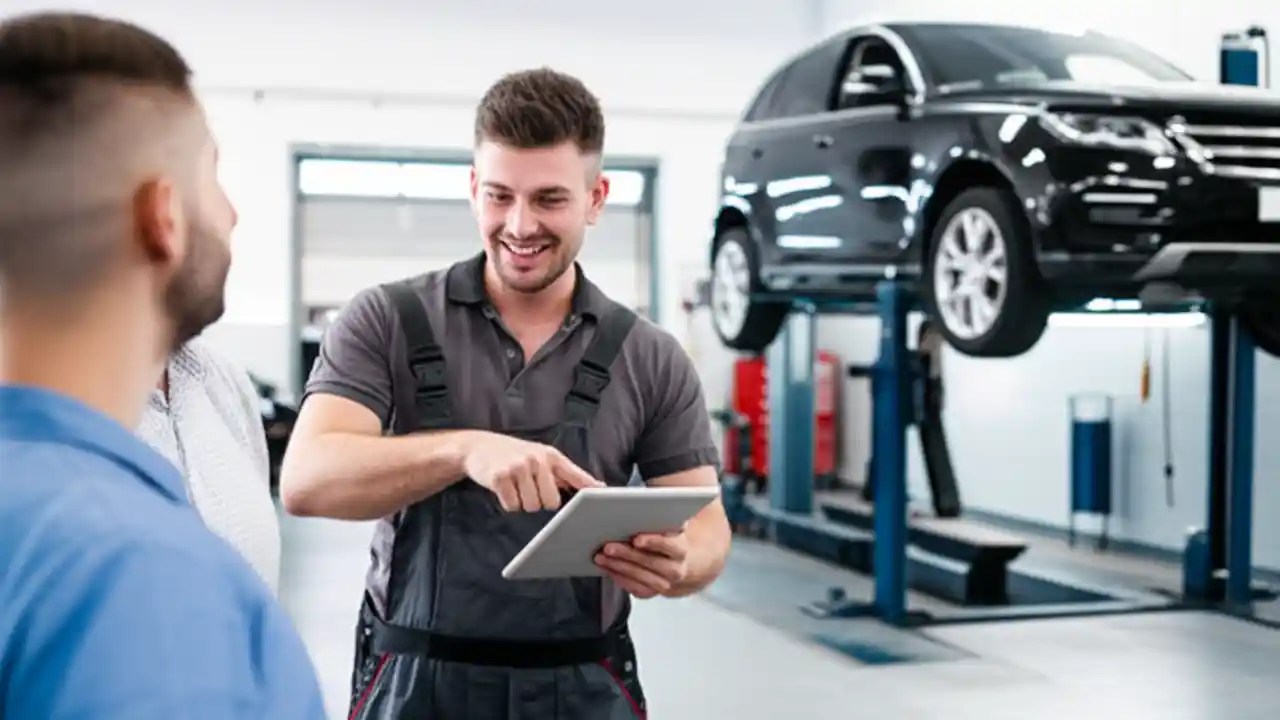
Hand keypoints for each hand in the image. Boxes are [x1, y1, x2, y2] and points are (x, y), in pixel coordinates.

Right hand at [462, 432, 602, 511]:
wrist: (479, 447)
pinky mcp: (500, 477)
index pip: (575, 475)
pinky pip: (512, 506)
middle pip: (551, 502)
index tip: (603, 494)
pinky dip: (509, 502)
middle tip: (530, 488)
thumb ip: (568, 474)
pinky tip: (505, 488)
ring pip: (531, 506)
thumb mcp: (543, 457)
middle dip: (540, 501)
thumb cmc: (517, 455)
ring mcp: (518, 467)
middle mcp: (537, 459)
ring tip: (516, 486)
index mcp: (551, 456)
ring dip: (522, 502)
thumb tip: (597, 485)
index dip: (589, 488)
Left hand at [594, 529, 689, 598]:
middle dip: (627, 555)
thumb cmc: (666, 539)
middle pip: (651, 562)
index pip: (669, 545)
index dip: (653, 542)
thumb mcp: (667, 527)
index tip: (636, 539)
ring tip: (601, 557)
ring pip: (641, 578)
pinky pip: (635, 588)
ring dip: (618, 567)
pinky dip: (619, 578)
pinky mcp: (652, 592)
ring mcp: (665, 583)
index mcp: (680, 549)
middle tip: (608, 547)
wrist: (675, 562)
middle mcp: (676, 569)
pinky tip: (607, 568)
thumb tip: (640, 505)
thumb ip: (658, 520)